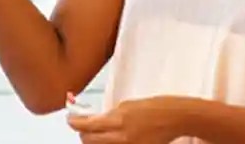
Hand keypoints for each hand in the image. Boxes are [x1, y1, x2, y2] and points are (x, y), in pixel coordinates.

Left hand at [66, 97, 183, 143]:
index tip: (70, 120)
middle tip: (82, 127)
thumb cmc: (154, 106)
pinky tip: (110, 140)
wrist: (174, 118)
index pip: (87, 125)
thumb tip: (94, 120)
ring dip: (94, 141)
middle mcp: (121, 137)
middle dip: (82, 134)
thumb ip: (109, 114)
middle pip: (88, 141)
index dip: (74, 123)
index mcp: (118, 120)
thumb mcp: (127, 105)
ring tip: (96, 134)